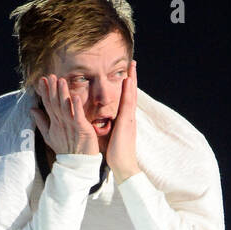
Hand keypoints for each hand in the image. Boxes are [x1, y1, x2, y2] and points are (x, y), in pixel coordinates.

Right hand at [28, 74, 99, 156]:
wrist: (76, 164)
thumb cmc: (65, 149)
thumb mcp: (49, 135)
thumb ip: (41, 121)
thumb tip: (32, 109)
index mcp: (54, 122)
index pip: (47, 104)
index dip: (44, 91)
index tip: (42, 80)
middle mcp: (60, 122)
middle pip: (54, 103)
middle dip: (52, 89)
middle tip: (50, 76)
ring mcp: (70, 125)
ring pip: (64, 107)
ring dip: (62, 94)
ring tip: (61, 81)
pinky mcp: (81, 129)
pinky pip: (77, 116)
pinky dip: (76, 107)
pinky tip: (75, 97)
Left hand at [106, 59, 138, 182]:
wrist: (123, 166)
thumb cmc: (115, 154)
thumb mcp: (109, 136)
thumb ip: (106, 126)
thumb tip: (98, 121)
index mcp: (124, 120)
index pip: (126, 100)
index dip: (126, 87)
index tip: (126, 75)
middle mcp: (129, 117)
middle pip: (131, 93)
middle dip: (132, 78)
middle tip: (132, 63)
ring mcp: (129, 118)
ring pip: (131, 95)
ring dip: (132, 79)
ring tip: (132, 65)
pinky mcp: (127, 122)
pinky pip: (127, 103)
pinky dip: (128, 91)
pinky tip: (127, 80)